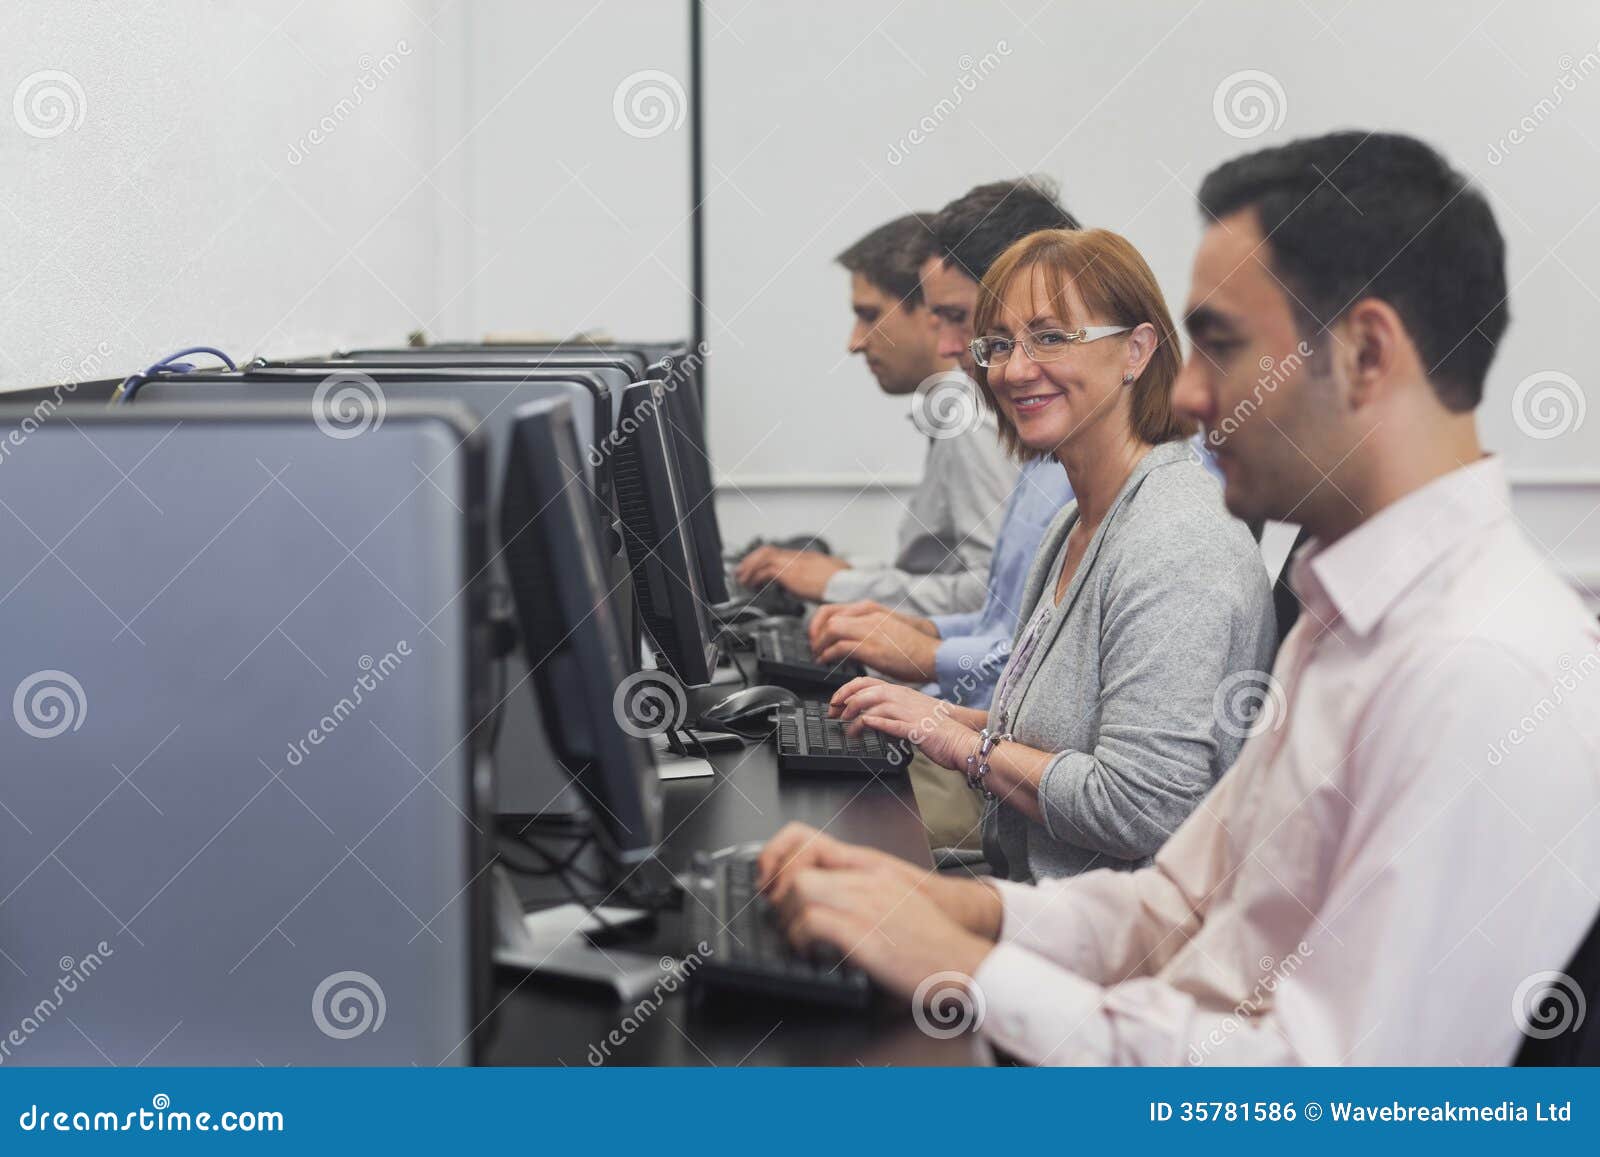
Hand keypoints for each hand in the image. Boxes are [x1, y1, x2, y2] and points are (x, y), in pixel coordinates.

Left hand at [734, 545, 849, 600]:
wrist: (847, 584)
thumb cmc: (840, 585)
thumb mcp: (822, 580)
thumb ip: (807, 582)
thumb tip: (797, 589)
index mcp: (805, 558)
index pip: (778, 553)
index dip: (764, 560)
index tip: (756, 568)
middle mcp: (797, 557)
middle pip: (767, 551)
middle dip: (751, 560)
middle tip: (742, 571)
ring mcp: (793, 563)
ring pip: (763, 558)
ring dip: (750, 568)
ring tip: (742, 579)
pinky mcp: (790, 573)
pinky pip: (766, 571)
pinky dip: (755, 577)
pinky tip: (752, 585)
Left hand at [758, 821, 1002, 940]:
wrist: (965, 963)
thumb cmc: (934, 942)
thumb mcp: (898, 905)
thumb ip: (866, 896)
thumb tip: (828, 906)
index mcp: (875, 871)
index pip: (813, 844)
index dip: (782, 860)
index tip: (770, 881)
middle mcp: (869, 881)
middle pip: (801, 870)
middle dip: (780, 895)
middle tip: (782, 917)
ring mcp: (867, 905)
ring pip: (802, 890)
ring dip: (788, 917)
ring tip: (795, 936)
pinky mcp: (865, 935)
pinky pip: (814, 922)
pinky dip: (801, 937)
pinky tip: (809, 951)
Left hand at [808, 601, 935, 648]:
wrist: (931, 655)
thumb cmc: (911, 646)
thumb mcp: (885, 627)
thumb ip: (866, 627)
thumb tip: (846, 638)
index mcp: (871, 609)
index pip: (833, 609)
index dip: (818, 623)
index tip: (815, 635)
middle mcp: (868, 615)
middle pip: (828, 617)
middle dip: (815, 633)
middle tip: (814, 647)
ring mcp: (869, 630)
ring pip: (832, 630)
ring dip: (820, 645)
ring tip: (818, 656)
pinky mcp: (871, 648)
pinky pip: (840, 647)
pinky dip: (828, 655)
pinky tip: (826, 662)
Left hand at [831, 678, 979, 771]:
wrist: (963, 740)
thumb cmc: (941, 731)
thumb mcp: (913, 715)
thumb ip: (893, 713)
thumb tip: (871, 718)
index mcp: (903, 693)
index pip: (868, 682)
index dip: (847, 689)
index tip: (835, 701)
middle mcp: (904, 698)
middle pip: (867, 690)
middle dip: (844, 700)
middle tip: (833, 713)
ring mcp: (909, 712)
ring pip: (874, 705)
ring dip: (855, 715)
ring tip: (846, 727)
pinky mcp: (915, 728)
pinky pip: (889, 722)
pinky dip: (872, 723)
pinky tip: (862, 727)